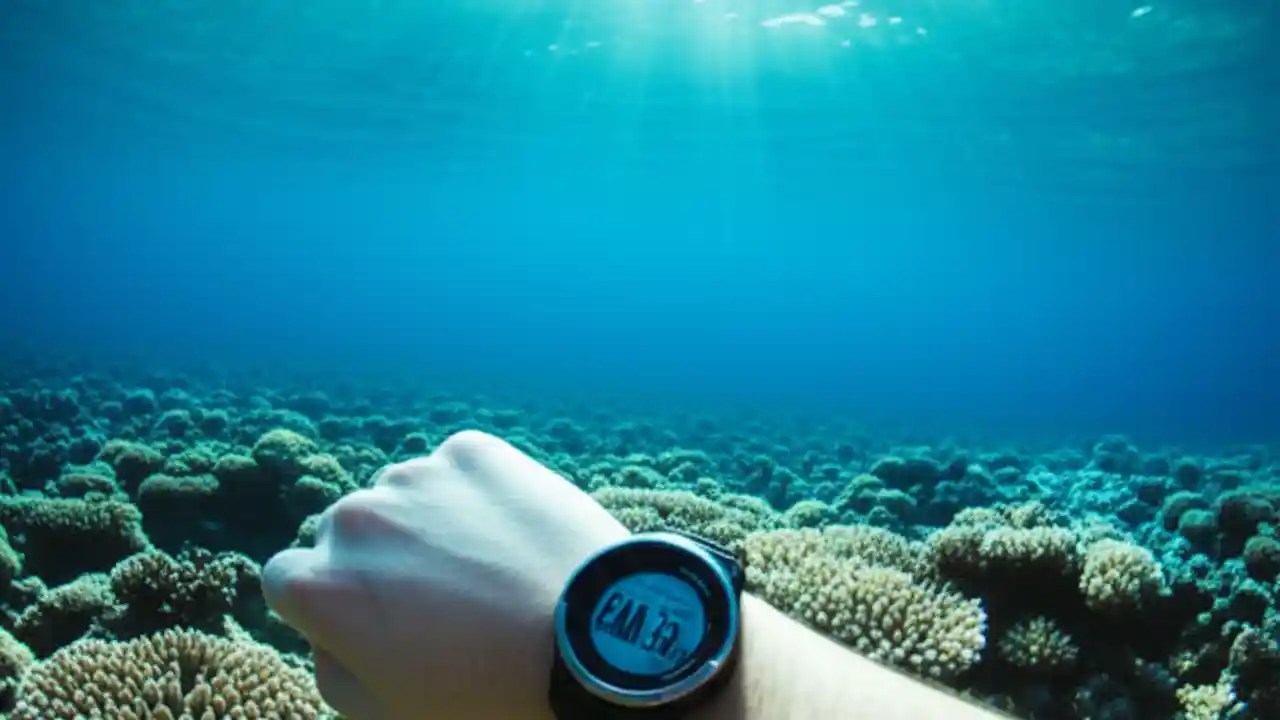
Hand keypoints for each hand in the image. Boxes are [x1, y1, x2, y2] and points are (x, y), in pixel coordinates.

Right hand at [262, 430, 630, 719]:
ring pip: (402, 495)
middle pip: (347, 531)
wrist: (596, 641)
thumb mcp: (390, 713)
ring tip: (486, 567)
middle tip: (441, 597)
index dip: (332, 603)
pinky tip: (511, 535)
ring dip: (426, 521)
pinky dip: (474, 494)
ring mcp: (416, 477)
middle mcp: (355, 519)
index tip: (377, 620)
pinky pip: (456, 470)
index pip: (288, 578)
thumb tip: (326, 632)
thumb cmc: (491, 691)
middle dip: (379, 559)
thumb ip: (332, 669)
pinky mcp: (472, 451)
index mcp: (321, 586)